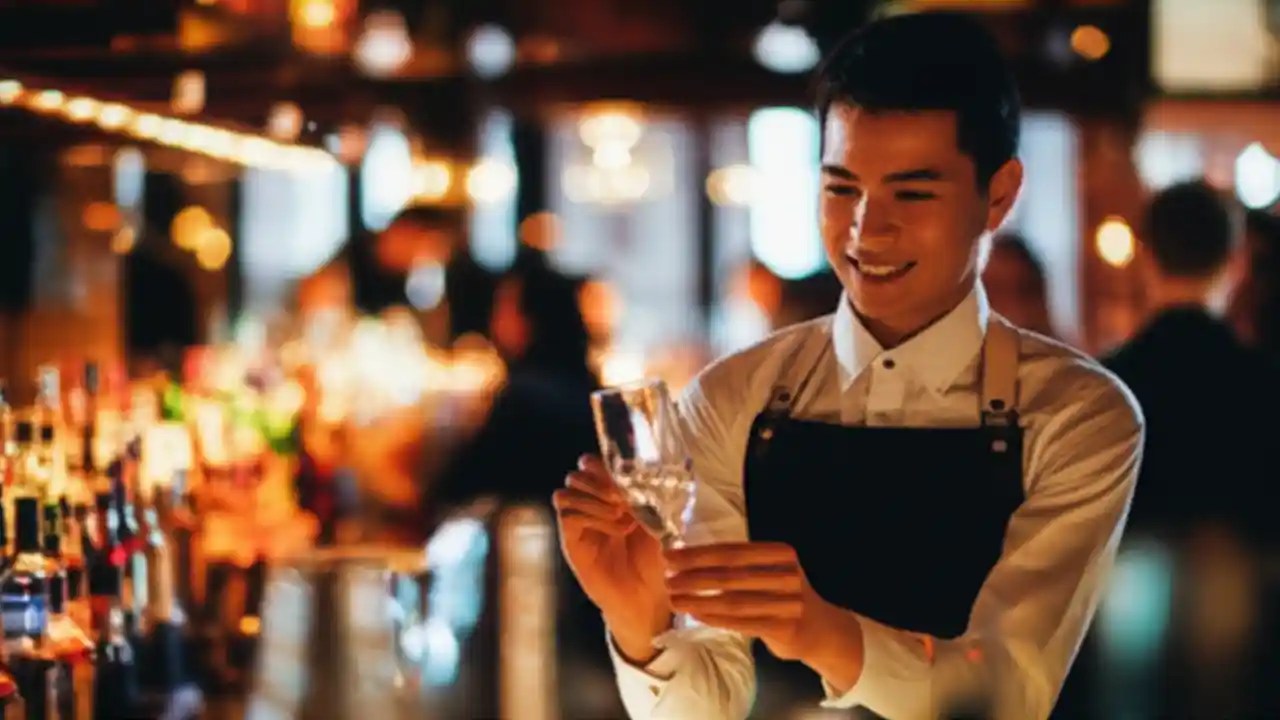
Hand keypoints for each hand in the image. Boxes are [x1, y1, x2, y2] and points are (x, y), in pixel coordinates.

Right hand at [553, 455, 670, 662]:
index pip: (594, 464)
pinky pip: (569, 516)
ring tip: (621, 514)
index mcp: (610, 495)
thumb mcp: (658, 522)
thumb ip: (646, 496)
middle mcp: (591, 506)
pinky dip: (593, 517)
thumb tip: (643, 473)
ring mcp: (579, 524)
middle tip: (622, 497)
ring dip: (593, 498)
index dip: (605, 464)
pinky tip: (617, 528)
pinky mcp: (572, 543)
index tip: (627, 476)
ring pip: (566, 492)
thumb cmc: (656, 561)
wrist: (648, 599)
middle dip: (598, 479)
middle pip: (577, 473)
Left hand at [665, 542, 864, 688]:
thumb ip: (742, 563)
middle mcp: (787, 575)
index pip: (732, 551)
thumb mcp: (772, 570)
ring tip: (674, 598)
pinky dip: (715, 618)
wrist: (822, 629)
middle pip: (731, 574)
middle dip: (694, 576)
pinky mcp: (785, 628)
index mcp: (781, 553)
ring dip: (699, 599)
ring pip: (733, 600)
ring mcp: (789, 602)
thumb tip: (691, 556)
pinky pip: (742, 622)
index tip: (670, 556)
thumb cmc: (785, 595)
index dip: (698, 554)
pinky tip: (695, 614)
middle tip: (666, 577)